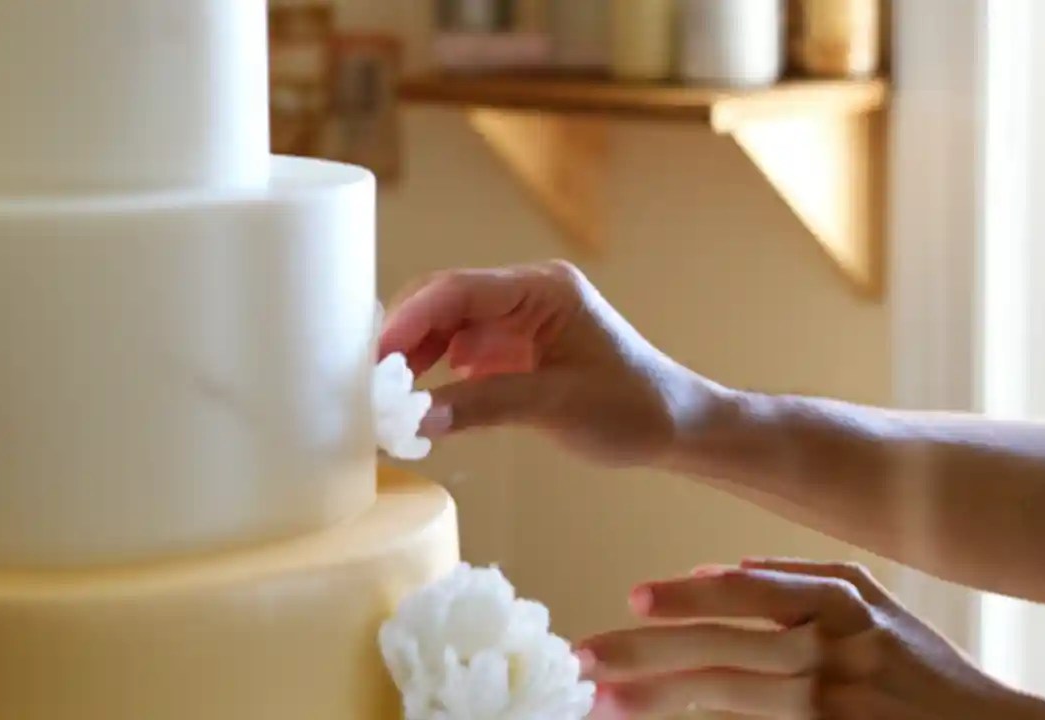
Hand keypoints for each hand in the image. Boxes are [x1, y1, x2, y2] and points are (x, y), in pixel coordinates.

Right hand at [379, 261, 711, 465]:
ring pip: (446, 329)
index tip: (375, 360)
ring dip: (413, 361)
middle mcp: (527, 296)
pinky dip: (435, 378)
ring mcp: (519, 323)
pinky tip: (416, 406)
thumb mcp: (557, 406)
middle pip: (443, 303)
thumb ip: (485, 406)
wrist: (678, 427)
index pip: (458, 290)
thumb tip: (416, 419)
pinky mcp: (516, 352)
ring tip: (382, 399)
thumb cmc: (634, 408)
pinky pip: (461, 355)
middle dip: (401, 339)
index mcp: (544, 290)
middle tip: (366, 384)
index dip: (409, 320)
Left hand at [576, 559, 1044, 719]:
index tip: (631, 598)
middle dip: (643, 654)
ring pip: (722, 700)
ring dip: (656, 701)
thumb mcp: (874, 600)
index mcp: (836, 604)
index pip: (743, 594)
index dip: (683, 595)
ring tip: (602, 703)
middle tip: (584, 658)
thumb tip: (720, 569)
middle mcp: (827, 654)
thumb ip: (801, 577)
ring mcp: (826, 706)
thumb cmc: (922, 664)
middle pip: (718, 651)